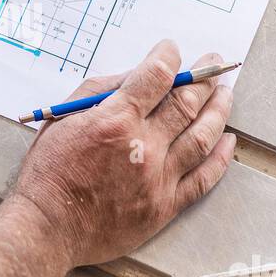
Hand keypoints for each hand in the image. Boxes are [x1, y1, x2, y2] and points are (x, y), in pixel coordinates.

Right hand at [7, 40, 236, 268]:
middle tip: (213, 64)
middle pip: (187, 102)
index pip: (156, 75)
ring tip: (226, 93)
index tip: (172, 49)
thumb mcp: (63, 117)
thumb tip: (136, 76)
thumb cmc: (50, 171)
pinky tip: (227, 140)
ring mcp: (158, 178)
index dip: (168, 56)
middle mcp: (143, 146)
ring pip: (203, 136)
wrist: (48, 227)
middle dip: (204, 77)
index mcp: (116, 120)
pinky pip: (203, 179)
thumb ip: (101, 92)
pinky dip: (220, 158)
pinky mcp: (164, 206)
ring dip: (219, 110)